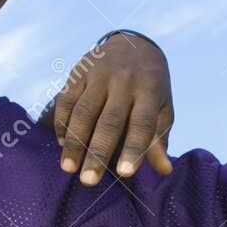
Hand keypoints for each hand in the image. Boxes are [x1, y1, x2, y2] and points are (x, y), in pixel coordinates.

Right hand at [47, 31, 173, 184]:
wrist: (134, 44)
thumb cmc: (152, 87)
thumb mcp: (162, 108)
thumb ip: (159, 138)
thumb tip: (165, 170)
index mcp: (150, 91)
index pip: (142, 124)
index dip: (134, 149)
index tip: (125, 174)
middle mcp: (124, 82)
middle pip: (109, 121)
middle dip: (97, 152)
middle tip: (88, 182)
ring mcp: (99, 75)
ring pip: (83, 111)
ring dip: (73, 141)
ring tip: (68, 168)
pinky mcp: (79, 72)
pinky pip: (67, 100)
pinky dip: (62, 123)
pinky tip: (61, 144)